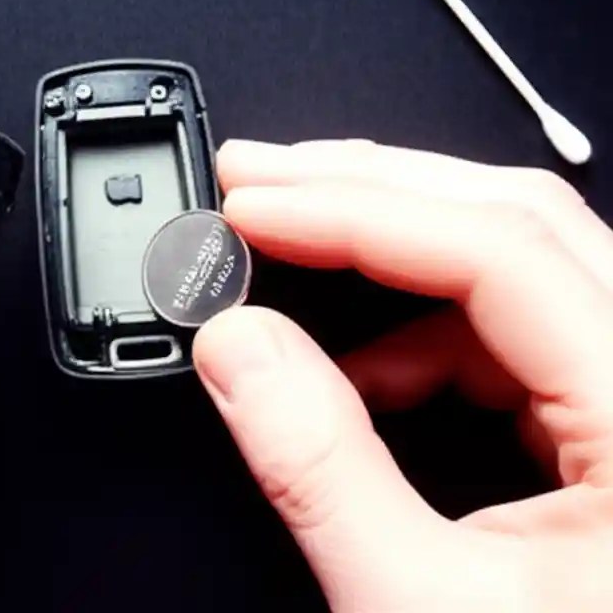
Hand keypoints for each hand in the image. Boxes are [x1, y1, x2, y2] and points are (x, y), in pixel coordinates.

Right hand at [194, 140, 612, 610]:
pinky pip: (516, 335)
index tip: (250, 202)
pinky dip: (422, 334)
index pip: (497, 250)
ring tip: (284, 263)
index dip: (357, 208)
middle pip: (517, 222)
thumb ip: (317, 463)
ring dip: (389, 255)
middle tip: (256, 183)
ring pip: (518, 267)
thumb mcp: (419, 604)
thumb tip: (236, 343)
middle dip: (369, 192)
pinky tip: (358, 365)